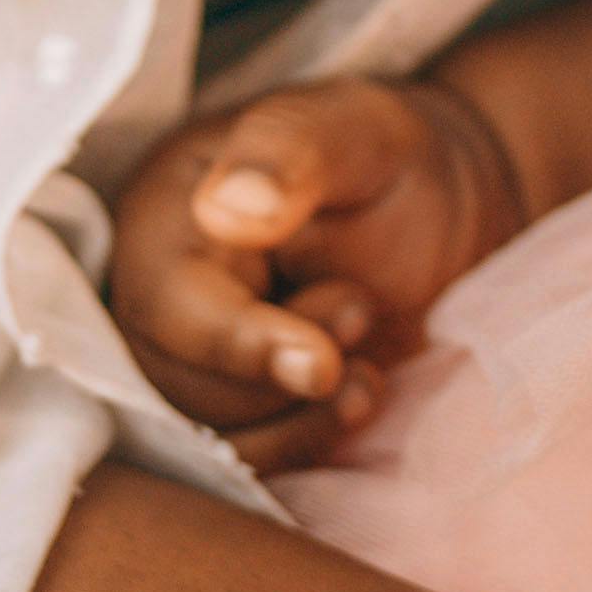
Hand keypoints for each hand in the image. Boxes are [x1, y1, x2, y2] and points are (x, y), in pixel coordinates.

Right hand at [106, 78, 524, 477]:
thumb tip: (224, 210)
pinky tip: (359, 394)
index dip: (239, 346)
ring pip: (210, 437)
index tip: (324, 361)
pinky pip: (243, 463)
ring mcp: (192, 361)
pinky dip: (305, 443)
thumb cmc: (380, 155)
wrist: (431, 202)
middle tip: (360, 309)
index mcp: (165, 215)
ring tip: (366, 363)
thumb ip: (290, 153)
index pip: (169, 306)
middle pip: (182, 387)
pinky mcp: (235, 408)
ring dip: (298, 418)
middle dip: (283, 373)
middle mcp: (161, 297)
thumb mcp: (350, 128)